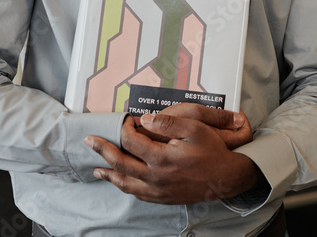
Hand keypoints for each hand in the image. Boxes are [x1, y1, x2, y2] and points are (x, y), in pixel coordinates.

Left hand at [86, 110, 263, 204]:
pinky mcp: (163, 198)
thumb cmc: (212, 151)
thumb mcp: (195, 128)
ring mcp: (158, 191)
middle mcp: (156, 177)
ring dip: (109, 175)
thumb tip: (145, 119)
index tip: (126, 120)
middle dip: (103, 150)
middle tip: (89, 141)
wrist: (227, 178)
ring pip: (126, 184)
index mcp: (161, 157)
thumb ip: (168, 123)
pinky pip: (138, 194)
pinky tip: (121, 182)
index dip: (125, 128)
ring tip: (97, 169)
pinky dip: (125, 187)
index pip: (132, 141)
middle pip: (121, 164)